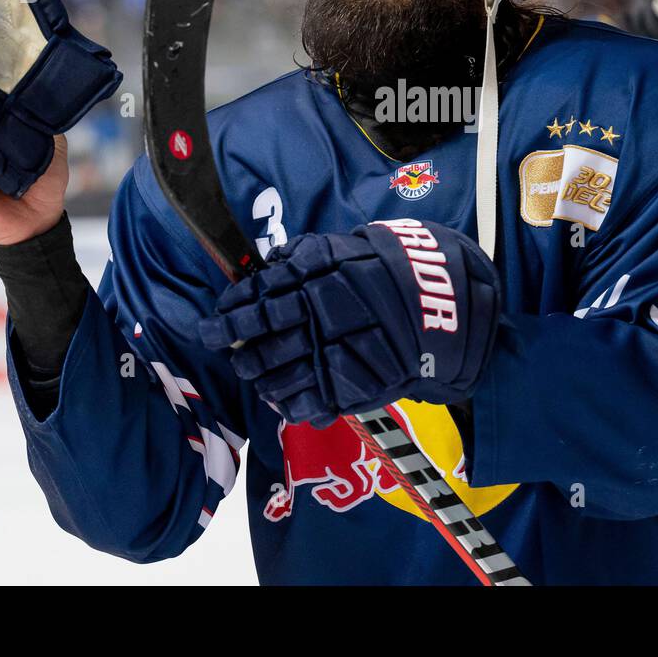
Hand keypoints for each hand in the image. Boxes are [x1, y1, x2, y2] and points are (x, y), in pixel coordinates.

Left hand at [200, 218, 500, 426]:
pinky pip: (307, 403)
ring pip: (275, 370)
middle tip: (225, 347)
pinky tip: (281, 399)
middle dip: (235, 343)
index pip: (257, 296)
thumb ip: (306, 260)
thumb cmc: (389, 274)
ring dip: (257, 375)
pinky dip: (289, 404)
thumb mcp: (347, 253)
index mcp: (314, 278)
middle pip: (258, 334)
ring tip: (254, 374)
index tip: (215, 317)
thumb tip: (269, 265)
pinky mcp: (349, 386)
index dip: (231, 310)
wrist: (442, 306)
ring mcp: (332, 353)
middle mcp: (317, 314)